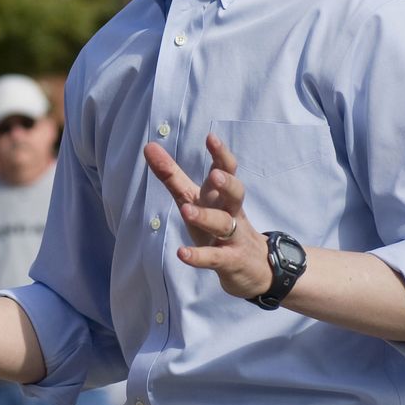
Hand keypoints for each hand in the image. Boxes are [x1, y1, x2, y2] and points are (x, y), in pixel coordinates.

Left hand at [142, 134, 271, 299]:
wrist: (256, 266)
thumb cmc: (219, 225)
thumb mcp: (195, 199)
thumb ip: (172, 175)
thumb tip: (149, 146)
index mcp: (222, 196)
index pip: (226, 170)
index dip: (220, 155)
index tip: (211, 138)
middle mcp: (230, 212)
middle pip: (235, 194)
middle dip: (227, 184)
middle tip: (215, 175)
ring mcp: (232, 237)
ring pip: (223, 224)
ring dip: (206, 217)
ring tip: (186, 210)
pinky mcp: (229, 261)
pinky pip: (214, 257)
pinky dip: (198, 256)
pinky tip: (182, 253)